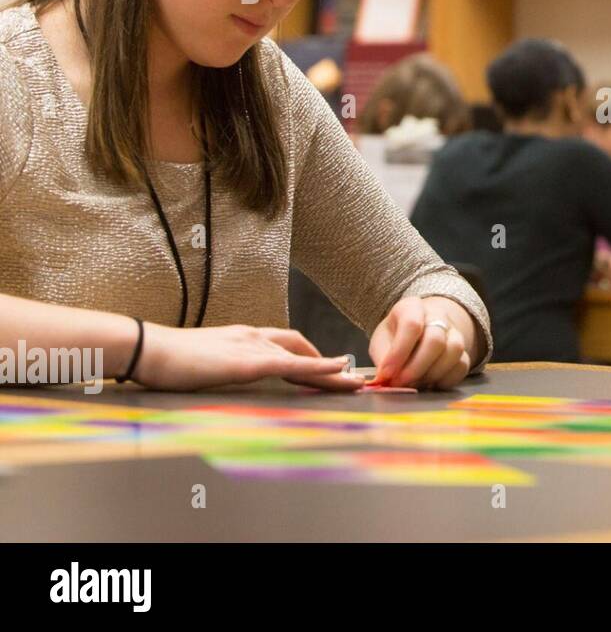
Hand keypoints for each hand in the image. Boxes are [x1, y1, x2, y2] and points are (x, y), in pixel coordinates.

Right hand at [133, 324, 364, 391]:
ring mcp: (252, 347)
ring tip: (355, 382)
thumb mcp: (201, 362)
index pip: (284, 344)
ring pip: (303, 358)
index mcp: (241, 336)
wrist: (147, 349)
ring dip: (332, 371)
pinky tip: (337, 370)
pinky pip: (293, 365)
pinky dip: (318, 368)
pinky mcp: (249, 362)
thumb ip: (220, 366)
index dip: (308, 356)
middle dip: (328, 365)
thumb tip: (224, 376)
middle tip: (350, 377)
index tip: (327, 367)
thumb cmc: (165, 360)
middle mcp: (253, 337)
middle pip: (300, 349)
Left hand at [369, 296, 477, 389]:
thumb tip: (386, 379)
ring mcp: (454, 332)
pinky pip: (462, 366)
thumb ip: (383, 358)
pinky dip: (446, 380)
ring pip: (454, 351)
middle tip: (400, 383)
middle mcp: (438, 316)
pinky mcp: (464, 351)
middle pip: (436, 340)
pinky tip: (430, 383)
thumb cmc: (395, 336)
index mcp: (412, 307)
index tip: (386, 373)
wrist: (418, 331)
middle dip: (416, 368)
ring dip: (432, 374)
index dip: (399, 352)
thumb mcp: (381, 341)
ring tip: (415, 383)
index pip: (412, 324)